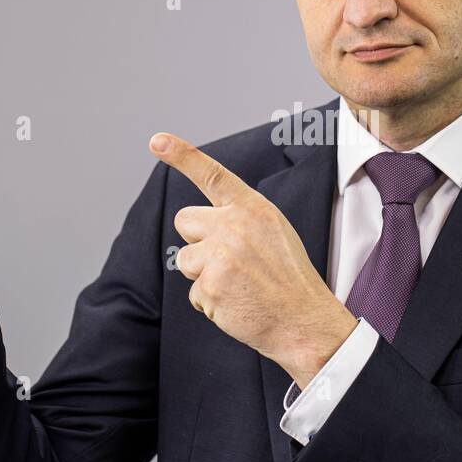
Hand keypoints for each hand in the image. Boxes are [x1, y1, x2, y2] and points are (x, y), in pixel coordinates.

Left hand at [149, 132, 356, 387]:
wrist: (304, 320)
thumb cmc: (289, 278)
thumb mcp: (274, 231)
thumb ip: (241, 219)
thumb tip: (204, 225)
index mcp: (252, 207)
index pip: (211, 174)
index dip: (181, 155)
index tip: (156, 141)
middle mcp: (234, 225)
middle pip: (184, 221)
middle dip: (197, 241)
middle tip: (230, 261)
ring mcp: (220, 255)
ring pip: (185, 259)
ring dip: (203, 274)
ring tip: (238, 284)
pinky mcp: (210, 285)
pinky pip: (193, 292)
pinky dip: (211, 302)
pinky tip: (237, 303)